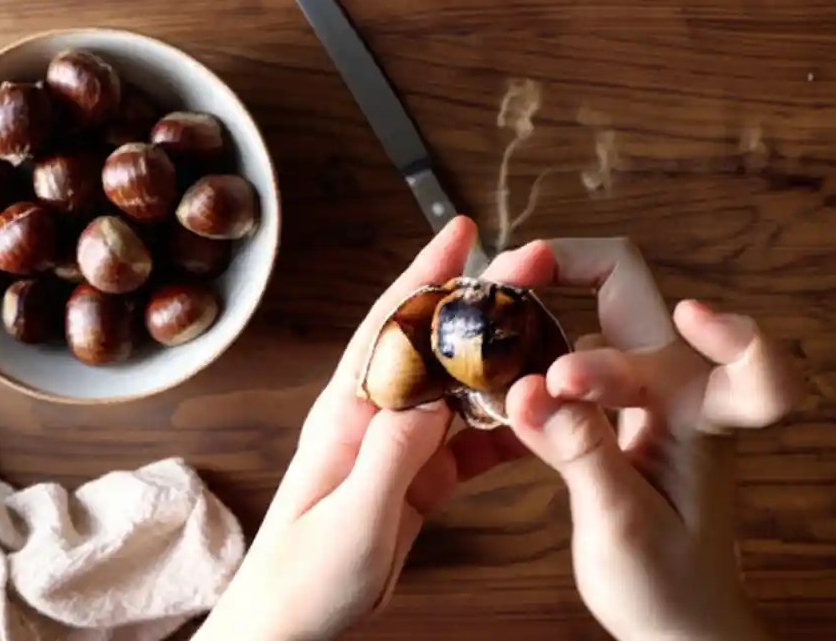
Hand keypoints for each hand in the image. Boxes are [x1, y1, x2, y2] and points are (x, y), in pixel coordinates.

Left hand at [195, 217, 544, 640]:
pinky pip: (466, 441)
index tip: (460, 233)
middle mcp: (371, 420)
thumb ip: (388, 457)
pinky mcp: (413, 479)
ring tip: (546, 328)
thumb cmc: (302, 581)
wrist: (289, 628)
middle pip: (431, 344)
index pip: (389, 330)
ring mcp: (393, 448)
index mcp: (345, 418)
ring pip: (455, 387)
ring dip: (497, 358)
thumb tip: (429, 396)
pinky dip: (502, 425)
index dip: (424, 277)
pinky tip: (536, 416)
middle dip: (478, 301)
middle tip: (529, 264)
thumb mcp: (350, 522)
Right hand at [504, 238, 803, 640]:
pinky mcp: (611, 408)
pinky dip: (529, 348)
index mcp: (703, 419)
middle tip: (509, 273)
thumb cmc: (668, 584)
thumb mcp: (622, 525)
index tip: (690, 318)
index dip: (729, 329)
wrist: (675, 618)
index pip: (743, 356)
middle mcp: (676, 389)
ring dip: (543, 301)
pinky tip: (493, 362)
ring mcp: (641, 393)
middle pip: (633, 293)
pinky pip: (570, 356)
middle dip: (573, 267)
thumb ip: (580, 452)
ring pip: (594, 316)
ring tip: (488, 307)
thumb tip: (529, 388)